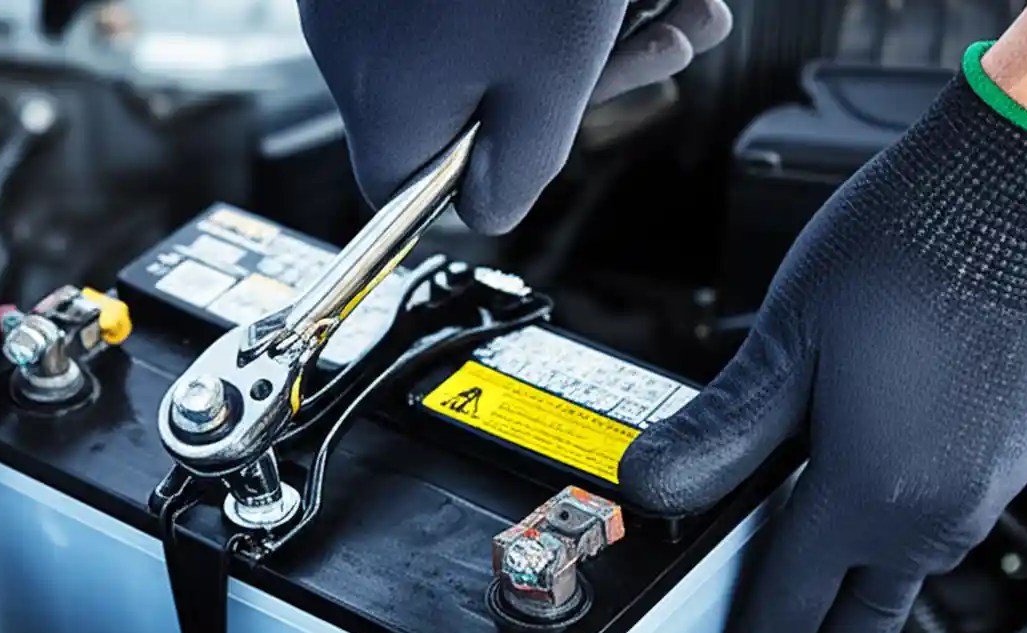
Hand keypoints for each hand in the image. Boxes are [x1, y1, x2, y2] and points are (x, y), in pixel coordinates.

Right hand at [295, 0, 730, 234]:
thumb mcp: (549, 81)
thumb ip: (517, 172)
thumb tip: (488, 213)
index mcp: (382, 100)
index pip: (412, 189)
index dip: (492, 178)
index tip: (557, 138)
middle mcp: (354, 42)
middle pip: (470, 103)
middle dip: (589, 77)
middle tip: (672, 40)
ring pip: (489, 36)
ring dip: (597, 25)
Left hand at [618, 38, 1026, 632]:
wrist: (1012, 190)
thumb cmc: (901, 248)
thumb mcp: (785, 341)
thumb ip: (720, 431)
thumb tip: (650, 485)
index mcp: (873, 491)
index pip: (795, 603)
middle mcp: (939, 508)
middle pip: (865, 622)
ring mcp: (985, 485)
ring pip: (905, 579)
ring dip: (854, 603)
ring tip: (810, 605)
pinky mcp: (1007, 455)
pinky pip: (939, 531)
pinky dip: (892, 549)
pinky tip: (861, 519)